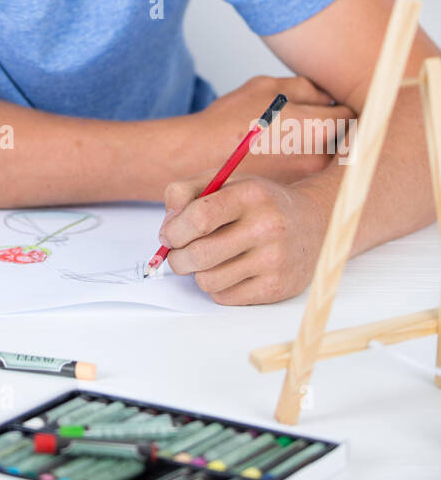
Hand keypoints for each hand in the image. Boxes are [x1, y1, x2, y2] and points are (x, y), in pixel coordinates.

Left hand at [157, 169, 327, 304]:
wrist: (313, 224)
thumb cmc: (258, 203)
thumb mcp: (224, 182)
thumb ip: (186, 192)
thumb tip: (166, 228)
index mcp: (250, 195)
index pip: (199, 217)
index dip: (174, 230)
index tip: (168, 235)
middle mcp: (266, 227)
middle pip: (199, 254)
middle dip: (177, 258)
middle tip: (178, 254)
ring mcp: (274, 260)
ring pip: (208, 281)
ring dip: (198, 273)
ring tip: (208, 260)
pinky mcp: (276, 288)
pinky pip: (225, 297)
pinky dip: (217, 287)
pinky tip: (229, 271)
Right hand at [195, 74, 355, 183]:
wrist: (200, 156)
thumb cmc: (231, 119)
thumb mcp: (269, 87)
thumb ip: (307, 88)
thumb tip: (328, 97)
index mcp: (317, 129)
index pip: (350, 115)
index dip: (338, 107)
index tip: (327, 107)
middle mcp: (319, 160)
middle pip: (346, 141)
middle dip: (335, 130)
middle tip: (315, 123)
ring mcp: (307, 181)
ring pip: (331, 162)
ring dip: (322, 150)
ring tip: (297, 141)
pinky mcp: (294, 194)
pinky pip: (312, 177)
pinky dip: (305, 166)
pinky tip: (284, 157)